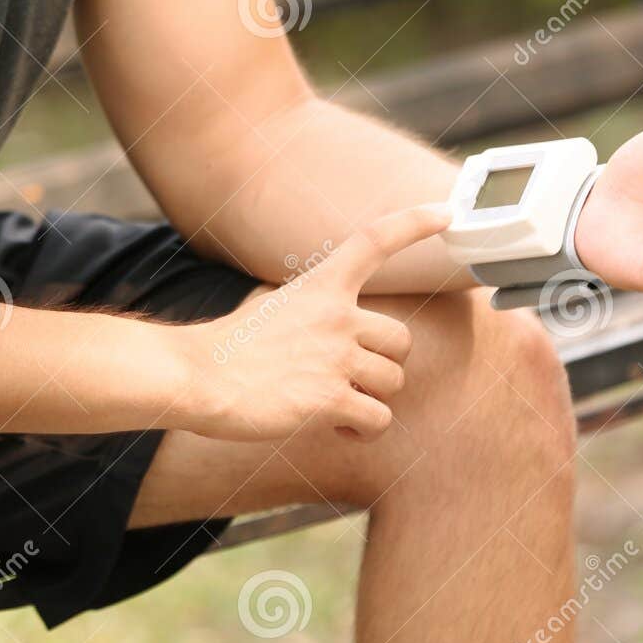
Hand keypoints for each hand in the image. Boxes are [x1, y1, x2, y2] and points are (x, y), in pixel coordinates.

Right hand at [172, 206, 451, 441]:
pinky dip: (362, 430)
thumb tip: (314, 310)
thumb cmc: (228, 346)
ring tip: (337, 407)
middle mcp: (336, 316)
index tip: (445, 212)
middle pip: (401, 341)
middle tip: (351, 378)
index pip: (374, 242)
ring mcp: (335, 357)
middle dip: (383, 364)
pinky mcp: (329, 399)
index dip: (413, 223)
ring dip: (370, 399)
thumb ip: (305, 304)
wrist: (197, 377)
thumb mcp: (268, 303)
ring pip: (392, 383)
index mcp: (321, 286)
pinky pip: (377, 419)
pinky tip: (338, 428)